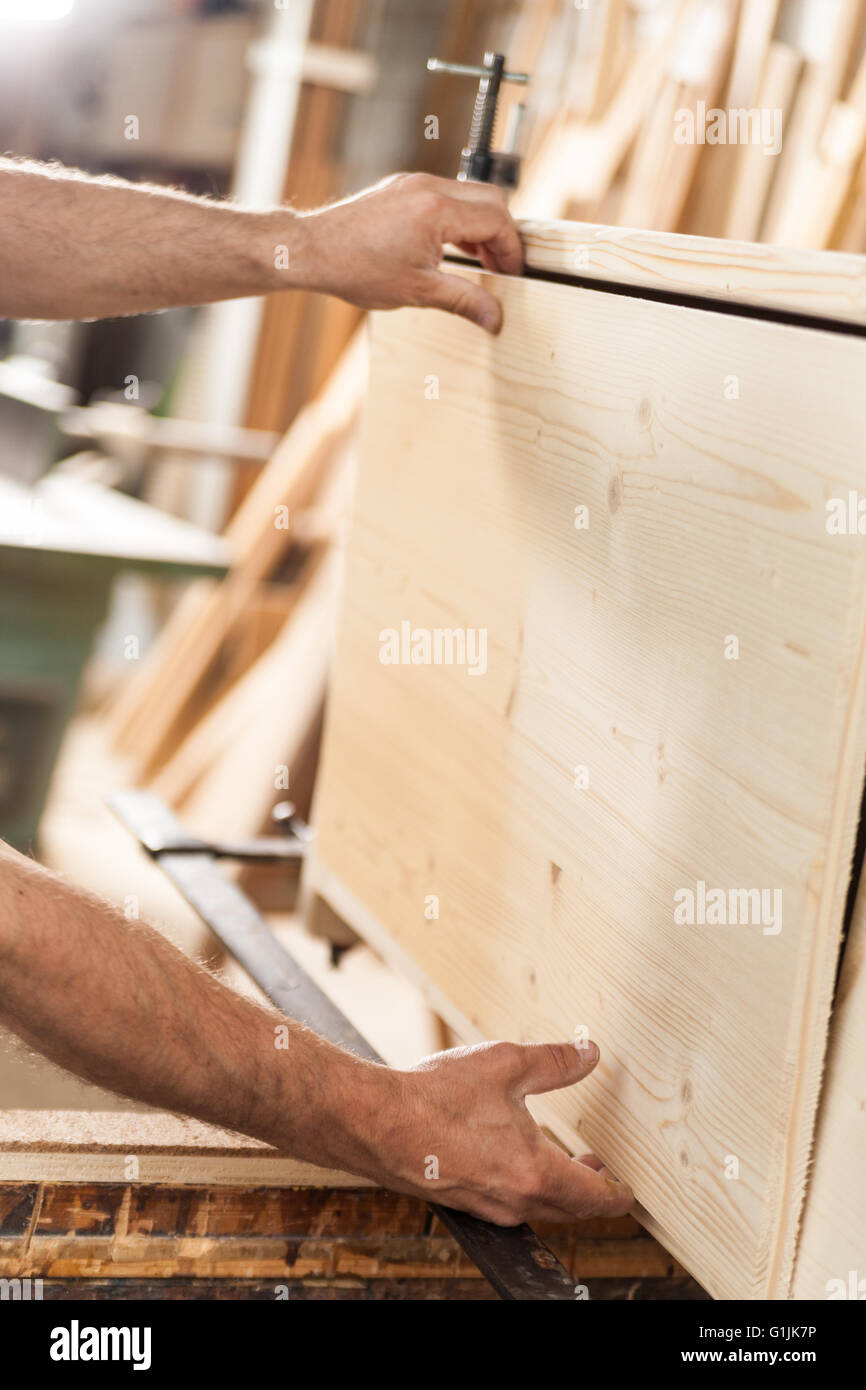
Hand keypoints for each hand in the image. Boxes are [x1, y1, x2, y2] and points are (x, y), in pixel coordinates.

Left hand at [292, 172, 523, 332]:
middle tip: (502, 268)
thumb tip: (494, 318)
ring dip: (481, 227)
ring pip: (469, 196)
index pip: (497, 221)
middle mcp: (428, 187)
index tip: (514, 274)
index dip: (512, 250)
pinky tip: (454, 248)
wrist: (312, 250)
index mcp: (437, 209)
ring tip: (481, 262)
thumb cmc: (355, 267)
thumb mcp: (418, 291)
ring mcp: (414, 184)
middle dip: (502, 235)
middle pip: (490, 200)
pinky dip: (459, 220)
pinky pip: (446, 197)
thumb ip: (463, 300)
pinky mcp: (402, 188)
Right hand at [367, 1039, 633, 1224]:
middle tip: (599, 1167)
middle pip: (569, 1209)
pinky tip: (511, 1155)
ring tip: (561, 1159)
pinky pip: (508, 1202)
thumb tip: (590, 1053)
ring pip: (537, 1207)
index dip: (617, 1193)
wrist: (374, 1123)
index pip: (594, 1198)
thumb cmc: (435, 1098)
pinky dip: (523, 1185)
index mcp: (534, 1171)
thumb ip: (554, 1062)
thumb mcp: (505, 1065)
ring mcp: (486, 1206)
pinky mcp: (462, 1202)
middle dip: (589, 1190)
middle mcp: (514, 1199)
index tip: (628, 1190)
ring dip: (556, 1187)